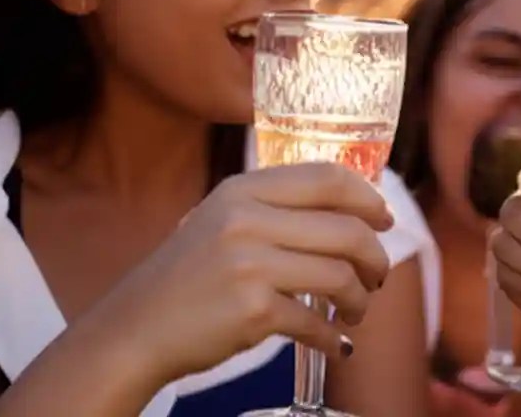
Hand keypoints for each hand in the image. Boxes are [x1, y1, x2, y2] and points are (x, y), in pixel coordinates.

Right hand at [110, 161, 395, 382]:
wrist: (137, 327)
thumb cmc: (188, 278)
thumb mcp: (222, 221)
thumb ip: (275, 210)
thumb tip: (352, 213)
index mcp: (243, 190)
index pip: (327, 177)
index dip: (368, 198)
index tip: (383, 219)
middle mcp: (247, 220)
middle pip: (347, 229)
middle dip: (375, 258)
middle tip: (377, 277)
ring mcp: (249, 265)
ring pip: (341, 275)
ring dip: (360, 300)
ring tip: (355, 311)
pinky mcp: (252, 310)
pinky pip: (317, 321)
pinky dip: (334, 336)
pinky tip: (335, 342)